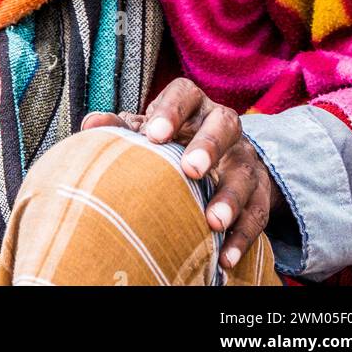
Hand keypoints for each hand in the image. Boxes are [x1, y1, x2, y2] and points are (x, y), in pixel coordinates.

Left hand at [81, 76, 285, 270]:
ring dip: (230, 198)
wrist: (219, 162)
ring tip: (213, 222)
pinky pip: (258, 213)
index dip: (171, 110)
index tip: (154, 135)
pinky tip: (225, 257)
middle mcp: (223, 125)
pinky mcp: (261, 192)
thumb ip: (120, 128)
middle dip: (209, 145)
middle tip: (191, 170)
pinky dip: (242, 237)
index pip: (185, 94)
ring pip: (245, 172)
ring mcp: (245, 159)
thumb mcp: (147, 132)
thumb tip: (90, 125)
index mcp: (193, 105)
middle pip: (225, 124)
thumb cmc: (171, 144)